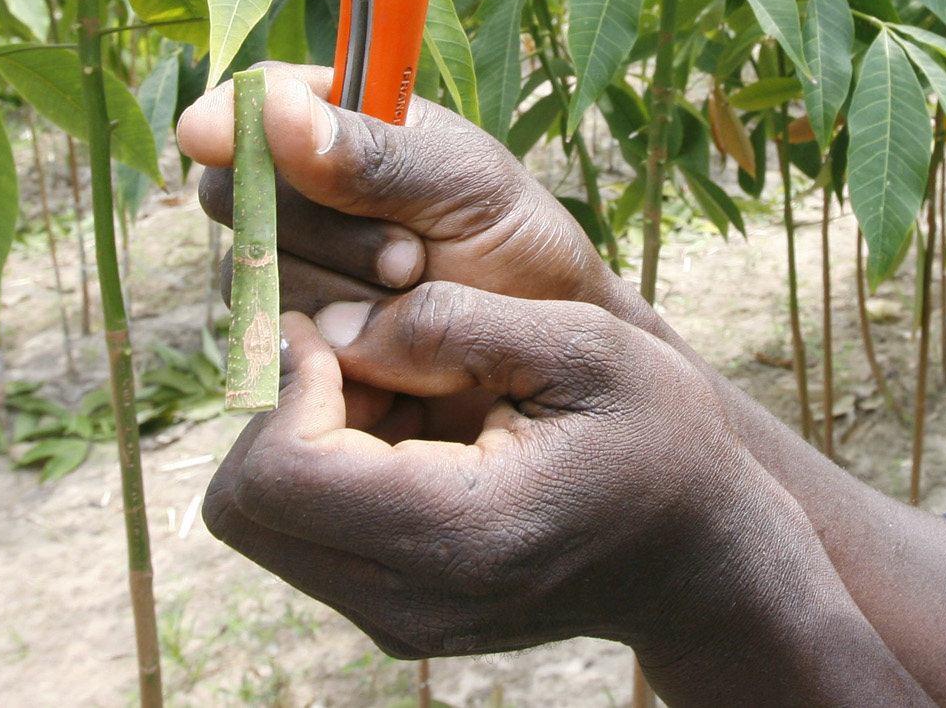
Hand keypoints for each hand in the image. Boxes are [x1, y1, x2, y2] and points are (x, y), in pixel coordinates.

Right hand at [177, 64, 620, 316]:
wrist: (543, 365)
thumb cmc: (517, 253)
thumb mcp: (466, 189)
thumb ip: (375, 156)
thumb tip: (271, 106)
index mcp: (351, 123)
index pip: (262, 100)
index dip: (230, 116)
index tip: (207, 135)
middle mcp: (304, 189)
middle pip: (237, 190)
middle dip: (325, 232)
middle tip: (412, 258)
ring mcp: (288, 264)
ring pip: (251, 270)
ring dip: (338, 297)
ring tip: (416, 301)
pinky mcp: (286, 337)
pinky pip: (265, 336)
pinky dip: (326, 348)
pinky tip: (383, 354)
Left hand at [203, 284, 931, 705]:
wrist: (702, 557)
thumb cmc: (660, 438)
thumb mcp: (588, 346)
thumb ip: (459, 323)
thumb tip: (332, 326)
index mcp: (461, 533)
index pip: (281, 471)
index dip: (290, 380)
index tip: (346, 325)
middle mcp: (411, 600)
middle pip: (244, 504)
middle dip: (284, 408)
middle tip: (367, 357)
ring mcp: (396, 621)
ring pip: (261, 519)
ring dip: (304, 436)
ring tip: (402, 393)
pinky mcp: (392, 617)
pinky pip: (303, 535)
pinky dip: (330, 469)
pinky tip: (412, 433)